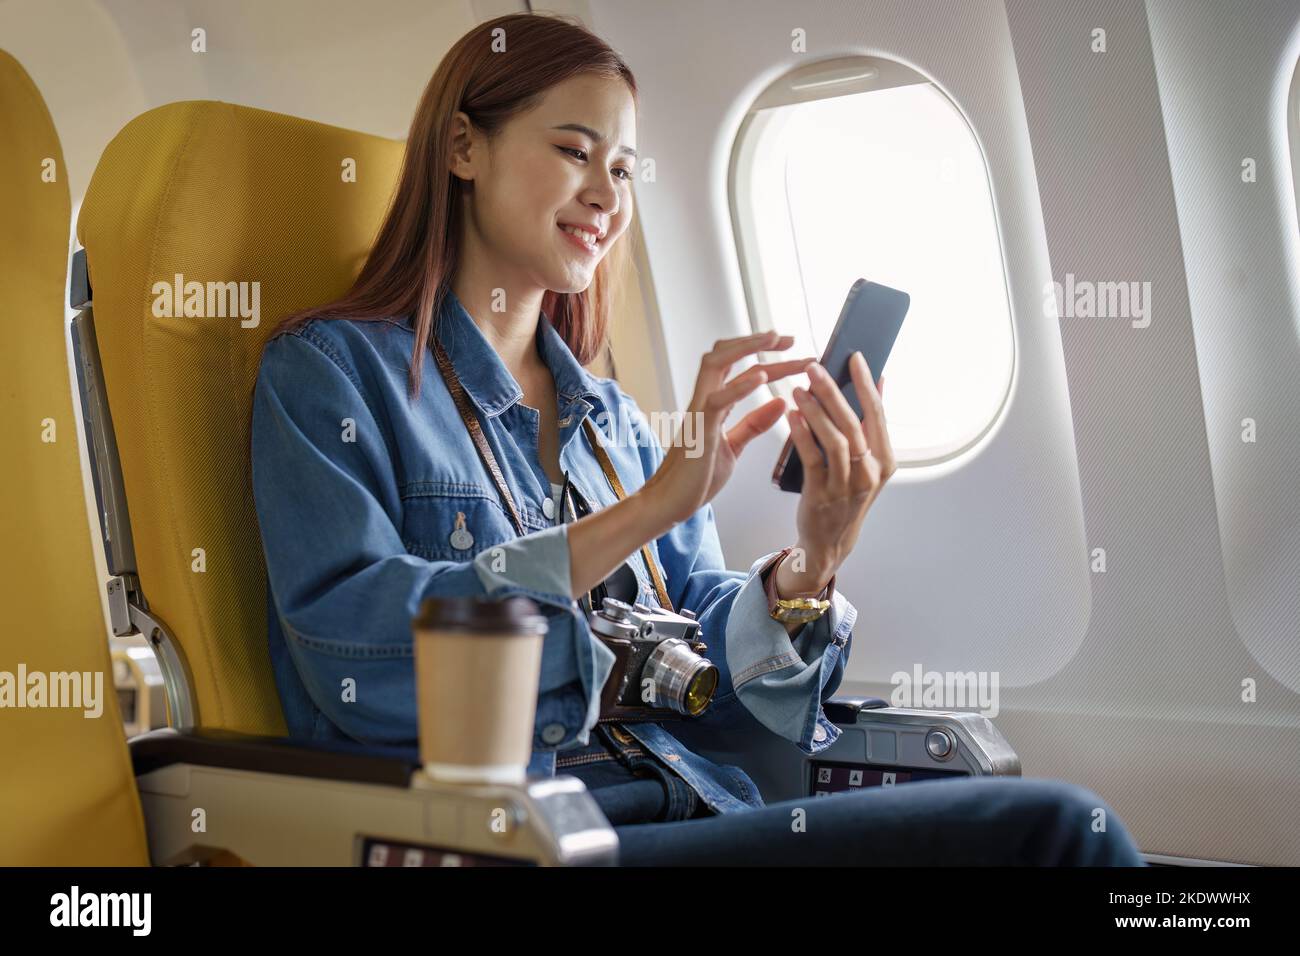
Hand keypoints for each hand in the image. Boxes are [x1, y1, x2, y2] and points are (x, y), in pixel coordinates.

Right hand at [640, 330, 813, 527]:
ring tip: (773, 340)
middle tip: (788, 337)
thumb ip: (755, 424)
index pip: (741, 370)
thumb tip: (780, 403)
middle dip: (756, 341)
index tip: (792, 349)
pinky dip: (739, 385)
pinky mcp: (698, 429)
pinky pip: (717, 399)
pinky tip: (761, 376)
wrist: (670, 503)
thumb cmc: (696, 478)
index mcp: (714, 405)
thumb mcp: (734, 447)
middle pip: (725, 354)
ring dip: (746, 348)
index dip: (767, 357)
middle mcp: (704, 400)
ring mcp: (699, 411)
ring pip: (716, 364)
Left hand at [775, 353, 895, 597]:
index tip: (854, 356)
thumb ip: (872, 424)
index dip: (866, 384)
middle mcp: (871, 472)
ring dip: (816, 411)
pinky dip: (802, 435)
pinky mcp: (822, 495)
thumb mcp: (868, 461)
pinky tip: (791, 416)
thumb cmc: (846, 493)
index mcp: (885, 459)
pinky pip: (812, 459)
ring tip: (798, 388)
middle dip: (833, 391)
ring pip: (835, 440)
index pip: (878, 413)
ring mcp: (847, 485)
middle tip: (814, 366)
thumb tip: (880, 380)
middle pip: (854, 423)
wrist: (829, 541)